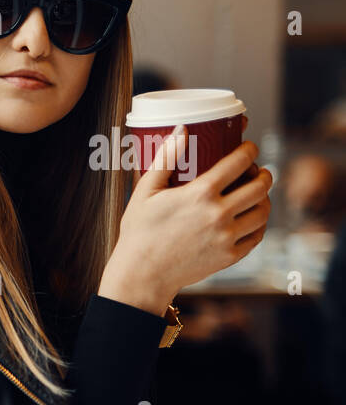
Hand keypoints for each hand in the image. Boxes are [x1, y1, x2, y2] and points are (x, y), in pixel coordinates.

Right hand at [101, 116, 272, 314]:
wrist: (142, 274)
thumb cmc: (139, 232)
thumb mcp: (145, 191)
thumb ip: (165, 159)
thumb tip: (181, 130)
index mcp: (200, 194)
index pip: (238, 163)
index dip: (249, 151)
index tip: (249, 148)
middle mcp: (219, 214)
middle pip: (259, 186)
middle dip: (263, 173)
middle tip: (257, 171)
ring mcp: (227, 237)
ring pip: (263, 211)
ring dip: (264, 198)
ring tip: (256, 194)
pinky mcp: (229, 256)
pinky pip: (257, 235)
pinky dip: (259, 223)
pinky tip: (251, 218)